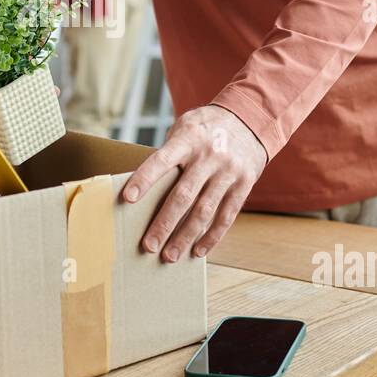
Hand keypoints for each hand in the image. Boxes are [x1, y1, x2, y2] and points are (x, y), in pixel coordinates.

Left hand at [123, 104, 266, 262]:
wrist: (249, 120)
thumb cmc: (205, 128)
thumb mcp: (185, 127)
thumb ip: (169, 153)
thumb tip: (145, 187)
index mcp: (188, 139)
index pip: (162, 160)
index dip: (144, 179)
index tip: (126, 199)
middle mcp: (209, 156)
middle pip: (183, 195)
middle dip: (164, 223)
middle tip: (148, 246)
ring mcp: (228, 171)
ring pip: (204, 211)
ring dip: (185, 236)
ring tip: (169, 255)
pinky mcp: (244, 184)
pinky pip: (227, 215)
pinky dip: (212, 236)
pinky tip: (198, 250)